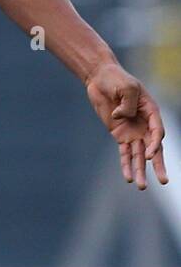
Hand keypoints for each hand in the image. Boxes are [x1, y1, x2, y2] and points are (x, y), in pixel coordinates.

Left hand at [86, 61, 168, 188]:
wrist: (101, 78)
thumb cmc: (117, 80)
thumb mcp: (126, 87)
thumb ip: (127, 104)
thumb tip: (120, 118)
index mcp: (151, 112)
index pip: (157, 132)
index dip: (155, 145)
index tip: (150, 155)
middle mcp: (145, 124)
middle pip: (154, 148)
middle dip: (158, 165)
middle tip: (164, 181)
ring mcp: (133, 131)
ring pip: (139, 155)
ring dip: (140, 171)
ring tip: (141, 187)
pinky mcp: (120, 135)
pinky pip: (124, 153)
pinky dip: (126, 165)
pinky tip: (128, 177)